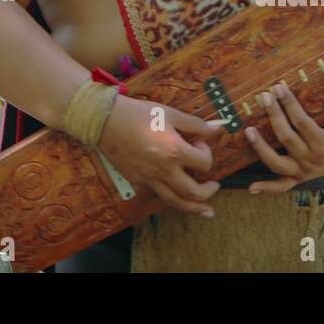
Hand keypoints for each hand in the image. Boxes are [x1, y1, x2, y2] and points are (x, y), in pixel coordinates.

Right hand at [98, 96, 223, 216]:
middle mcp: (163, 170)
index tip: (199, 144)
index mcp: (174, 151)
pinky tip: (177, 194)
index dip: (207, 153)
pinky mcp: (138, 180)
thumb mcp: (170, 114)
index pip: (204, 163)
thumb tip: (218, 127)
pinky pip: (159, 193)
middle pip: (193, 193)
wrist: (105, 121)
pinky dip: (172, 197)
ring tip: (206, 210)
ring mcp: (149, 178)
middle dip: (208, 192)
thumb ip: (196, 124)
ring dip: (194, 208)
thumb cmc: (138, 114)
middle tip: (214, 186)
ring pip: (175, 202)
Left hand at [244, 81, 323, 193]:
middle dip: (274, 116)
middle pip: (286, 138)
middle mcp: (311, 161)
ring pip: (276, 163)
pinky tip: (251, 188)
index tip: (279, 87)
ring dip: (260, 148)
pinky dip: (267, 188)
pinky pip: (281, 186)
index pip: (302, 123)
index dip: (290, 105)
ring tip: (247, 131)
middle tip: (264, 97)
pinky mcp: (297, 178)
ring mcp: (302, 172)